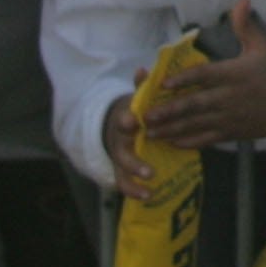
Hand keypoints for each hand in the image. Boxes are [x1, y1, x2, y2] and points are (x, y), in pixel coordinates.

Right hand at [104, 82, 158, 201]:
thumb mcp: (137, 98)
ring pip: (121, 173)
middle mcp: (119, 141)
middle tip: (149, 171)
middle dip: (134, 163)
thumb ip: (141, 86)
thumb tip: (143, 69)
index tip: (132, 121)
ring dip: (133, 182)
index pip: (122, 120)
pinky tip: (149, 197)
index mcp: (124, 121)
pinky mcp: (122, 171)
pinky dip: (134, 191)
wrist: (116, 124)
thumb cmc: (135, 111)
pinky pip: (125, 184)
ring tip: (148, 191)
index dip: (126, 121)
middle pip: (122, 153)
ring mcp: (119, 158)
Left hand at [141, 0, 265, 151]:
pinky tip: (172, 142)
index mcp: (236, 74)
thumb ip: (246, 26)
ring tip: (151, 131)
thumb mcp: (263, 46)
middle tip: (147, 114)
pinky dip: (190, 142)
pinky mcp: (231, 132)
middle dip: (170, 110)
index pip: (205, 76)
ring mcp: (230, 118)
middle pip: (196, 104)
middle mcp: (230, 97)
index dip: (185, 80)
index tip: (165, 83)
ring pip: (197, 124)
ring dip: (173, 129)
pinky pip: (207, 139)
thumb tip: (241, 0)